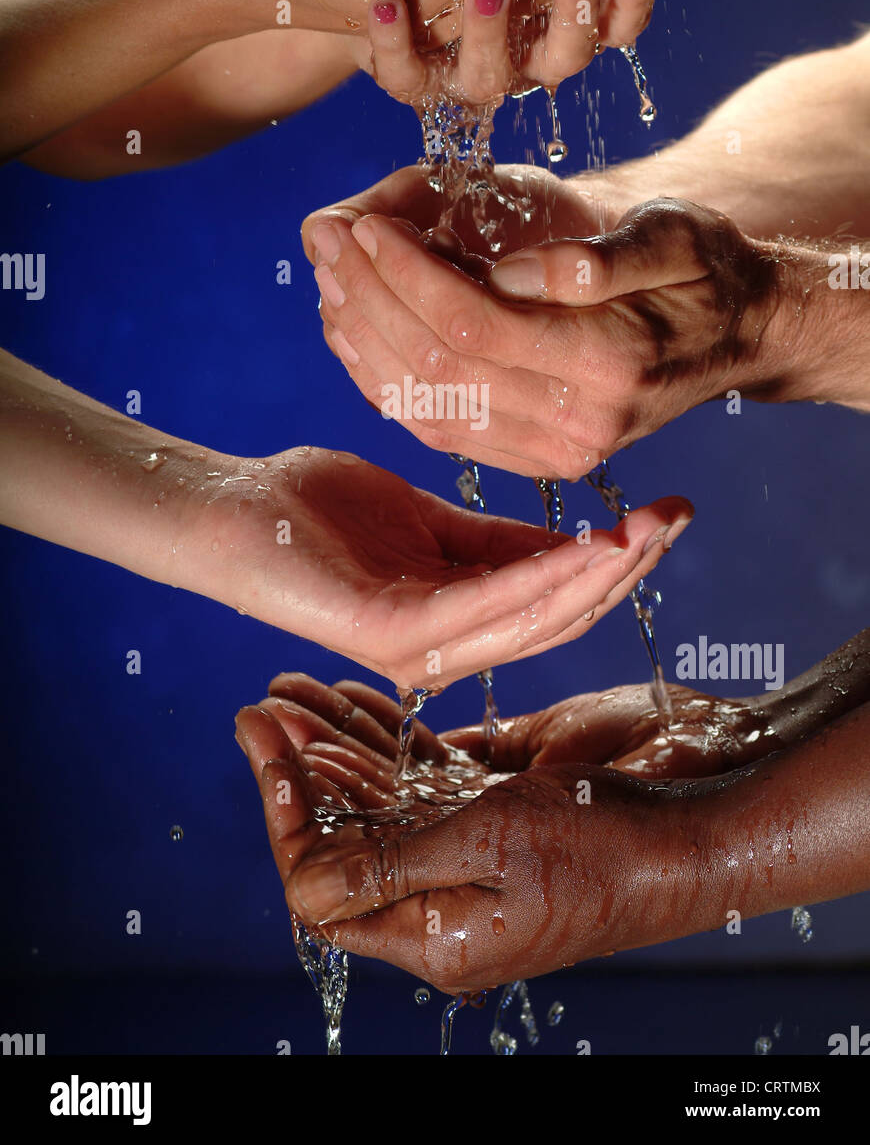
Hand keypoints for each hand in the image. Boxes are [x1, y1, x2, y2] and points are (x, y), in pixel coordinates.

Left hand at [187, 445, 691, 688]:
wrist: (236, 512)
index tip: (667, 514)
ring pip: (531, 622)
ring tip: (647, 532)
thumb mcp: (427, 520)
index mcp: (456, 618)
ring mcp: (419, 646)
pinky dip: (539, 579)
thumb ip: (495, 542)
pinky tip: (585, 546)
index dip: (614, 563)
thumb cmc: (319, 514)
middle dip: (625, 572)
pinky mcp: (390, 632)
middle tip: (679, 519)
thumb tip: (576, 540)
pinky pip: (481, 609)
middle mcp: (446, 645)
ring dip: (596, 578)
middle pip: (557, 620)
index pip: (553, 602)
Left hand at [234, 678, 713, 992]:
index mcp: (438, 933)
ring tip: (291, 689)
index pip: (328, 885)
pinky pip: (429, 774)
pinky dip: (391, 737)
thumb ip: (391, 865)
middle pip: (347, 835)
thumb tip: (300, 888)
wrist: (701, 824)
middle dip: (302, 769)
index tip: (266, 747)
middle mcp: (447, 894)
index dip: (288, 815)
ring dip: (338, 744)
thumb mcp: (490, 850)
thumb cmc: (605, 846)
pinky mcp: (504, 803)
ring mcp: (476, 847)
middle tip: (262, 707)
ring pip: (384, 797)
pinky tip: (356, 698)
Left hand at [301, 189, 805, 476]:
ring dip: (364, 340)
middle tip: (324, 238)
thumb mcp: (676, 235)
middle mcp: (579, 426)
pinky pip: (438, 429)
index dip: (406, 273)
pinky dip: (386, 383)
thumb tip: (511, 274)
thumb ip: (601, 258)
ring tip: (325, 276)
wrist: (736, 334)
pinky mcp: (534, 460)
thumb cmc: (705, 270)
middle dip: (369, 298)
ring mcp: (554, 453)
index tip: (362, 223)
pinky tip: (353, 335)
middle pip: (437, 368)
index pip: (473, 324)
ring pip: (425, 407)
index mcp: (612, 366)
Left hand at [343, 0, 712, 103]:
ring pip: (487, 76)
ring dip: (489, 31)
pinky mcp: (408, 79)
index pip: (616, 28)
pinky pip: (401, 71)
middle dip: (576, 13)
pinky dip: (393, 37)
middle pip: (563, 60)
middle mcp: (523, 64)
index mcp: (563, 29)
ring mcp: (466, 78)